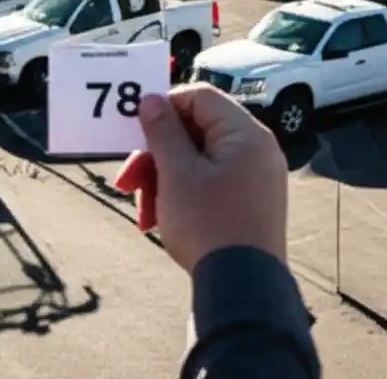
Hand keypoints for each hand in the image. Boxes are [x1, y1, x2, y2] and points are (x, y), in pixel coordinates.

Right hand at [114, 84, 287, 273]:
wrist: (243, 288)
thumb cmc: (209, 225)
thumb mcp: (176, 174)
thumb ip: (162, 132)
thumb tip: (151, 100)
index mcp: (246, 134)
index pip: (200, 98)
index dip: (164, 109)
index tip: (136, 131)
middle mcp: (257, 150)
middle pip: (196, 133)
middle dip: (157, 156)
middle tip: (128, 180)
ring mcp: (257, 178)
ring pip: (199, 162)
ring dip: (164, 180)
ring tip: (143, 210)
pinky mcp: (251, 202)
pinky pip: (211, 184)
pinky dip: (183, 196)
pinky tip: (158, 220)